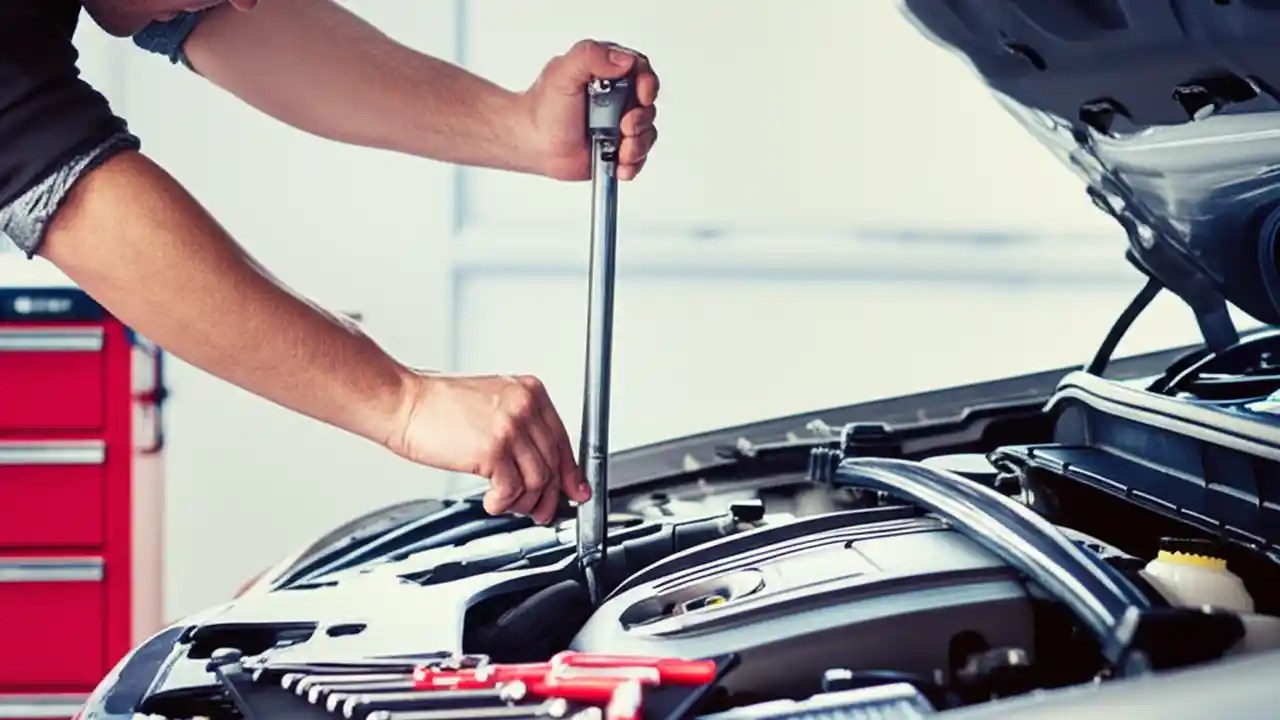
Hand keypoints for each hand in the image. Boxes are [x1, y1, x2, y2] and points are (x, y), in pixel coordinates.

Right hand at [387, 371, 589, 524]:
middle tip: (538, 510)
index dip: (570, 472)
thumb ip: (522, 428)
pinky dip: (503, 503)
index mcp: (530, 392)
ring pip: (537, 480)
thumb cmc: (439, 406)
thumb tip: (545, 465)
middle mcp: (525, 407)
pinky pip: (512, 490)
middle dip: (548, 495)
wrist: (404, 402)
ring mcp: (511, 428)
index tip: (574, 491)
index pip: (562, 439)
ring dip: (524, 502)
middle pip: (552, 463)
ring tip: (507, 504)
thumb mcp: (493, 404)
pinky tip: (491, 501)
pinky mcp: (493, 451)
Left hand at [521, 39, 659, 181]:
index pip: (641, 71)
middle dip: (641, 119)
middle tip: (623, 126)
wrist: (532, 143)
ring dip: (638, 144)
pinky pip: (638, 157)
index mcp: (606, 73)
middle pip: (648, 105)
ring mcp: (618, 125)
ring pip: (647, 133)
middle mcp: (616, 98)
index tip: (642, 95)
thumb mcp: (563, 71)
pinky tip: (619, 164)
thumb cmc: (543, 108)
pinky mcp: (617, 149)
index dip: (648, 83)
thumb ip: (591, 56)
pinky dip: (633, 164)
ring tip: (619, 149)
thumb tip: (623, 60)